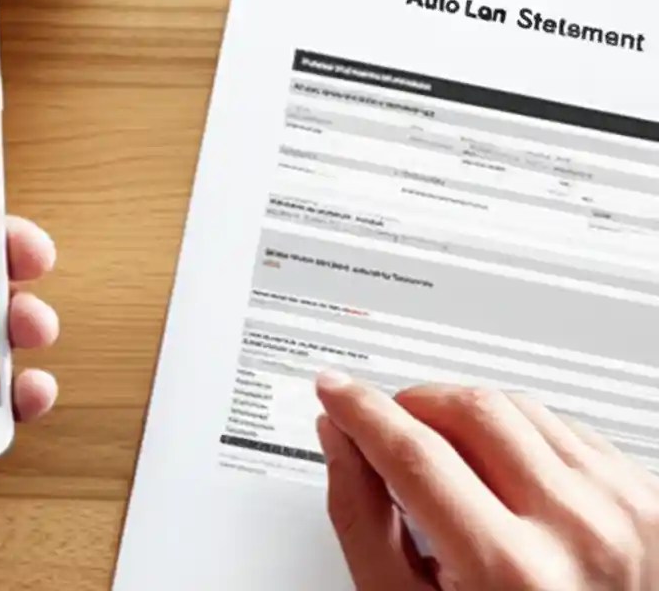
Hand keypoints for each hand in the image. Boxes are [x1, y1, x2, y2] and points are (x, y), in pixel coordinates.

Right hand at [315, 372, 657, 590]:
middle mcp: (578, 531)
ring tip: (445, 459)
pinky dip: (518, 434)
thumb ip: (364, 522)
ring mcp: (622, 509)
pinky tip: (499, 471)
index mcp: (511, 571)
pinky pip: (566, 426)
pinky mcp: (645, 497)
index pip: (415, 453)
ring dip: (463, 417)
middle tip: (386, 428)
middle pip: (471, 411)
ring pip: (518, 407)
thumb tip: (341, 440)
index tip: (336, 393)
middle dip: (413, 407)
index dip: (362, 411)